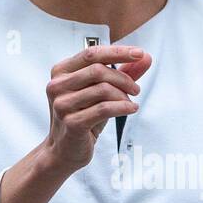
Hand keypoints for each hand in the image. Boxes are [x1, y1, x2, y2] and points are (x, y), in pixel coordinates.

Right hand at [43, 44, 152, 173]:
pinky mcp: (71, 123)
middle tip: (136, 89)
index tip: (140, 53)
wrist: (65, 150)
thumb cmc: (84, 116)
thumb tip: (146, 57)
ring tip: (129, 103)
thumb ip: (123, 73)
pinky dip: (123, 107)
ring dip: (123, 95)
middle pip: (98, 70)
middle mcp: (57, 85)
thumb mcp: (102, 92)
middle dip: (123, 78)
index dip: (118, 51)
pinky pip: (104, 109)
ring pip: (103, 89)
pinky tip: (131, 109)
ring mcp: (62, 105)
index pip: (92, 53)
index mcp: (61, 71)